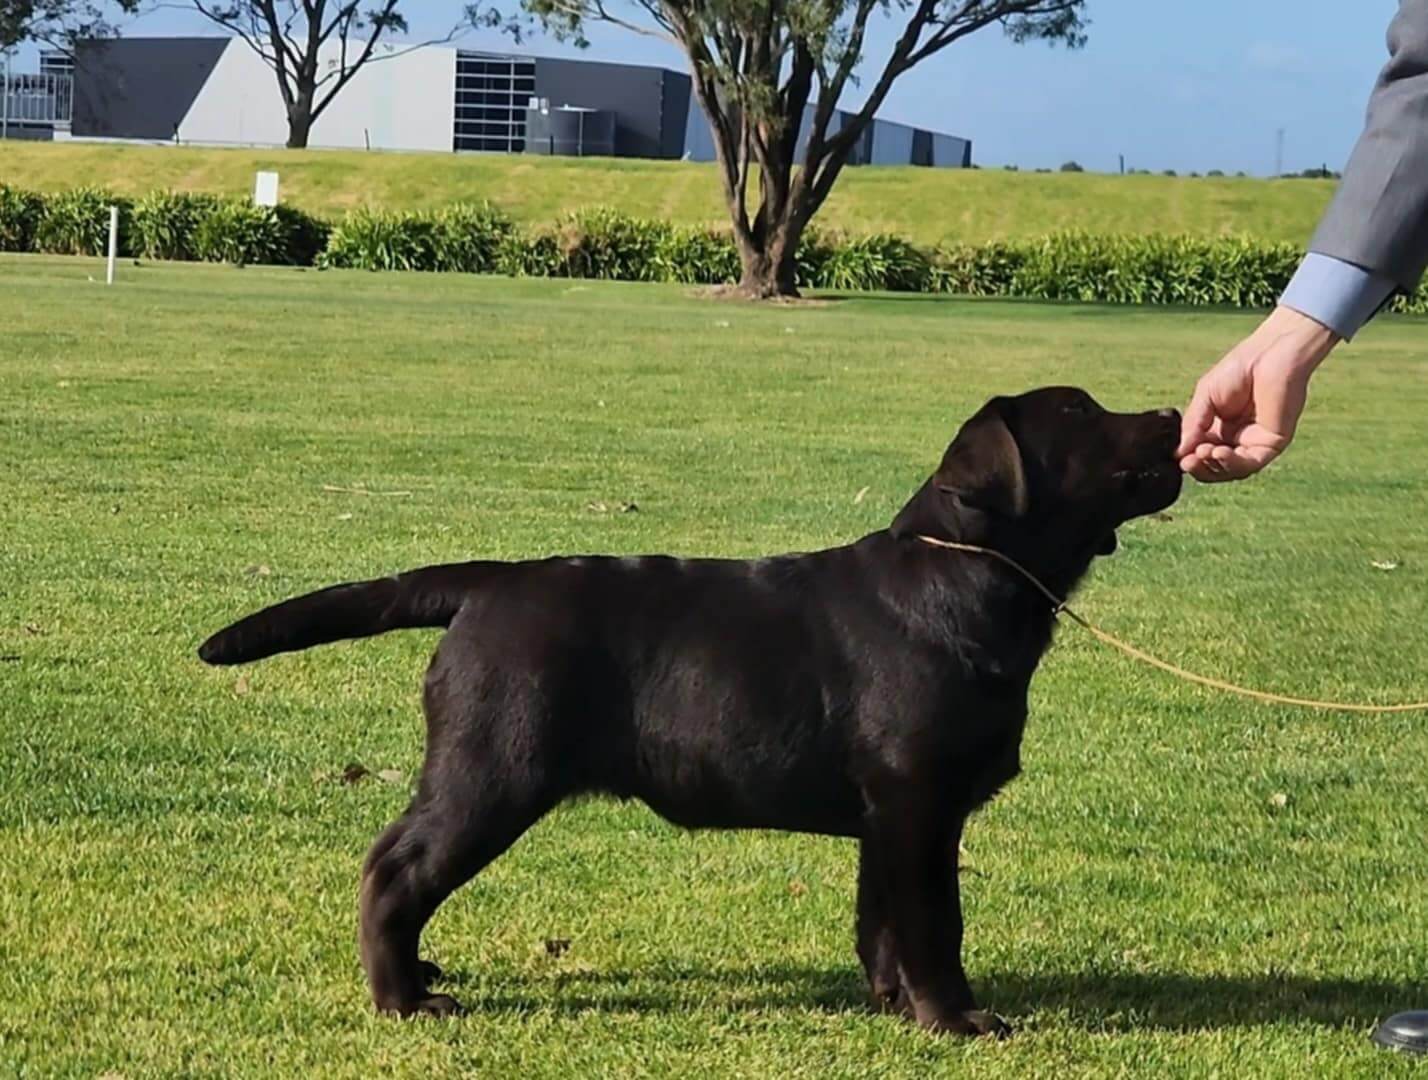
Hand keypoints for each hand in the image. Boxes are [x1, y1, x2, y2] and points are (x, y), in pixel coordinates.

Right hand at [1177, 306, 1340, 481]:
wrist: (1271, 354)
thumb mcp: (1205, 397)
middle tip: (1187, 461)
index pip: (1199, 454)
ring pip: (1232, 470)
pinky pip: (1250, 463)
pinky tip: (1219, 451)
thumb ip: (1193, 424)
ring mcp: (1255, 443)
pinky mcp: (1272, 444)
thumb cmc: (1239, 368)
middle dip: (1199, 467)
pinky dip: (1232, 462)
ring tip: (1203, 452)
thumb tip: (1177, 453)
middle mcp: (1237, 439)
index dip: (1188, 458)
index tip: (1176, 456)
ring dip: (1214, 466)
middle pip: (1214, 467)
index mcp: (1218, 429)